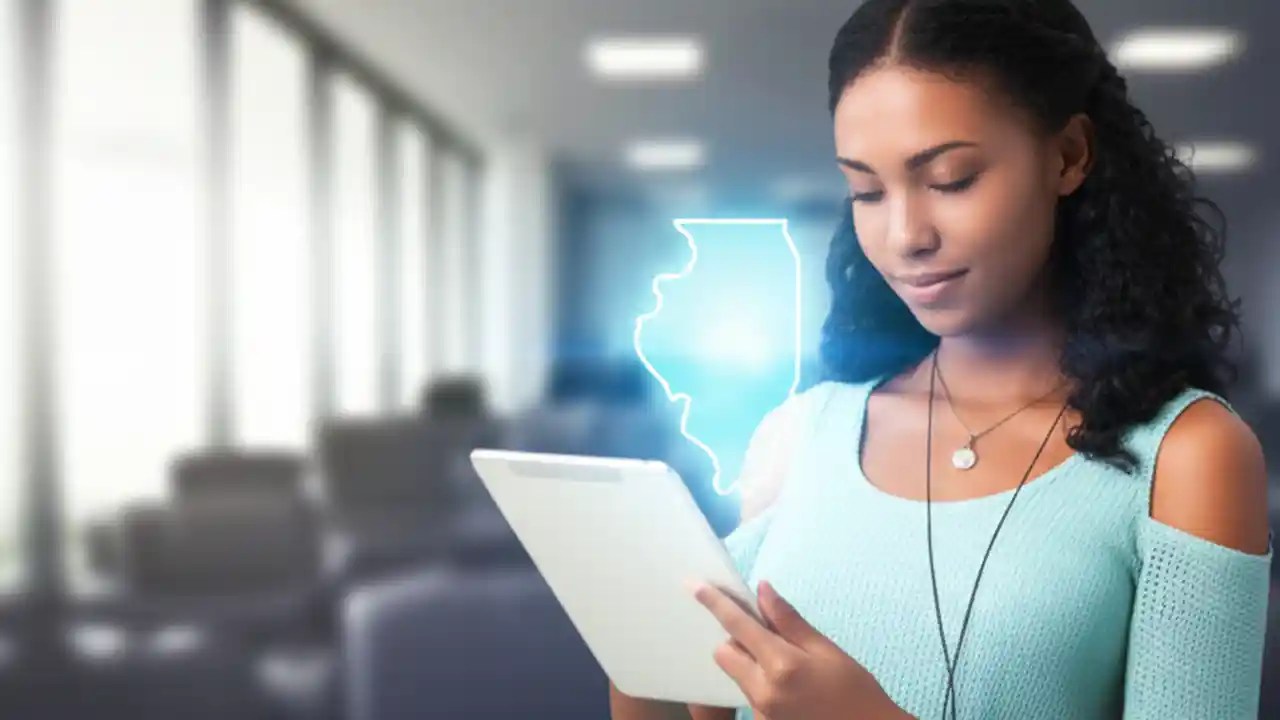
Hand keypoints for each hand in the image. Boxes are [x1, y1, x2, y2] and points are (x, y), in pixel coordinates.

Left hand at [693, 580, 910, 719]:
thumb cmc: (855, 690)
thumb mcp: (826, 650)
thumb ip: (789, 621)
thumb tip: (762, 590)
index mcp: (781, 665)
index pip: (738, 626)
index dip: (716, 603)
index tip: (695, 586)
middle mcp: (763, 690)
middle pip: (724, 653)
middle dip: (735, 639)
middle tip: (766, 635)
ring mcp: (761, 710)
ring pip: (736, 674)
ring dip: (749, 661)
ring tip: (786, 664)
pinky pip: (749, 692)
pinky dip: (760, 681)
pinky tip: (789, 686)